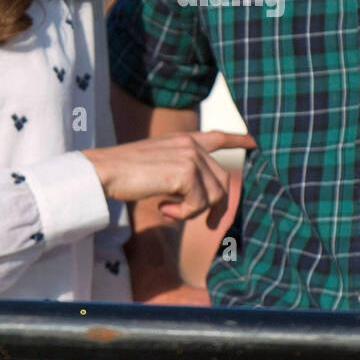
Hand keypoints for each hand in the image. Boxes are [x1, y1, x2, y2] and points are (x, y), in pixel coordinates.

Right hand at [82, 130, 255, 228]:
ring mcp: (190, 157)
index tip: (256, 143)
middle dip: (214, 207)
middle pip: (221, 181)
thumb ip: (181, 172)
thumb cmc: (124, 174)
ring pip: (213, 196)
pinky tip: (163, 210)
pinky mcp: (185, 173)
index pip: (218, 137)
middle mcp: (191, 144)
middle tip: (201, 222)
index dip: (239, 141)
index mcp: (183, 140)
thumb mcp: (157, 166)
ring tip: (167, 210)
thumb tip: (205, 197)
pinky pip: (199, 204)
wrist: (103, 172)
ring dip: (193, 212)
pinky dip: (183, 215)